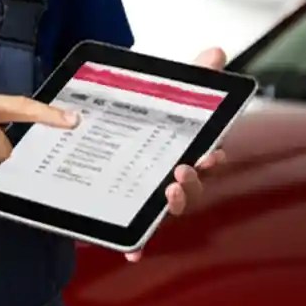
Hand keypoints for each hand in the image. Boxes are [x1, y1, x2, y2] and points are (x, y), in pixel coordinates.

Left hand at [126, 47, 228, 262]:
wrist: (89, 136)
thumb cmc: (135, 119)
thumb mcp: (159, 91)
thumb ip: (190, 75)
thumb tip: (216, 54)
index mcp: (180, 148)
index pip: (206, 155)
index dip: (213, 156)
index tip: (212, 153)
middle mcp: (168, 175)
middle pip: (192, 188)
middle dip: (193, 183)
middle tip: (182, 171)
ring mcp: (147, 196)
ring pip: (168, 210)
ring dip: (174, 206)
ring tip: (166, 194)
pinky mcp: (125, 212)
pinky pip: (134, 235)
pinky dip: (137, 246)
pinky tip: (134, 251)